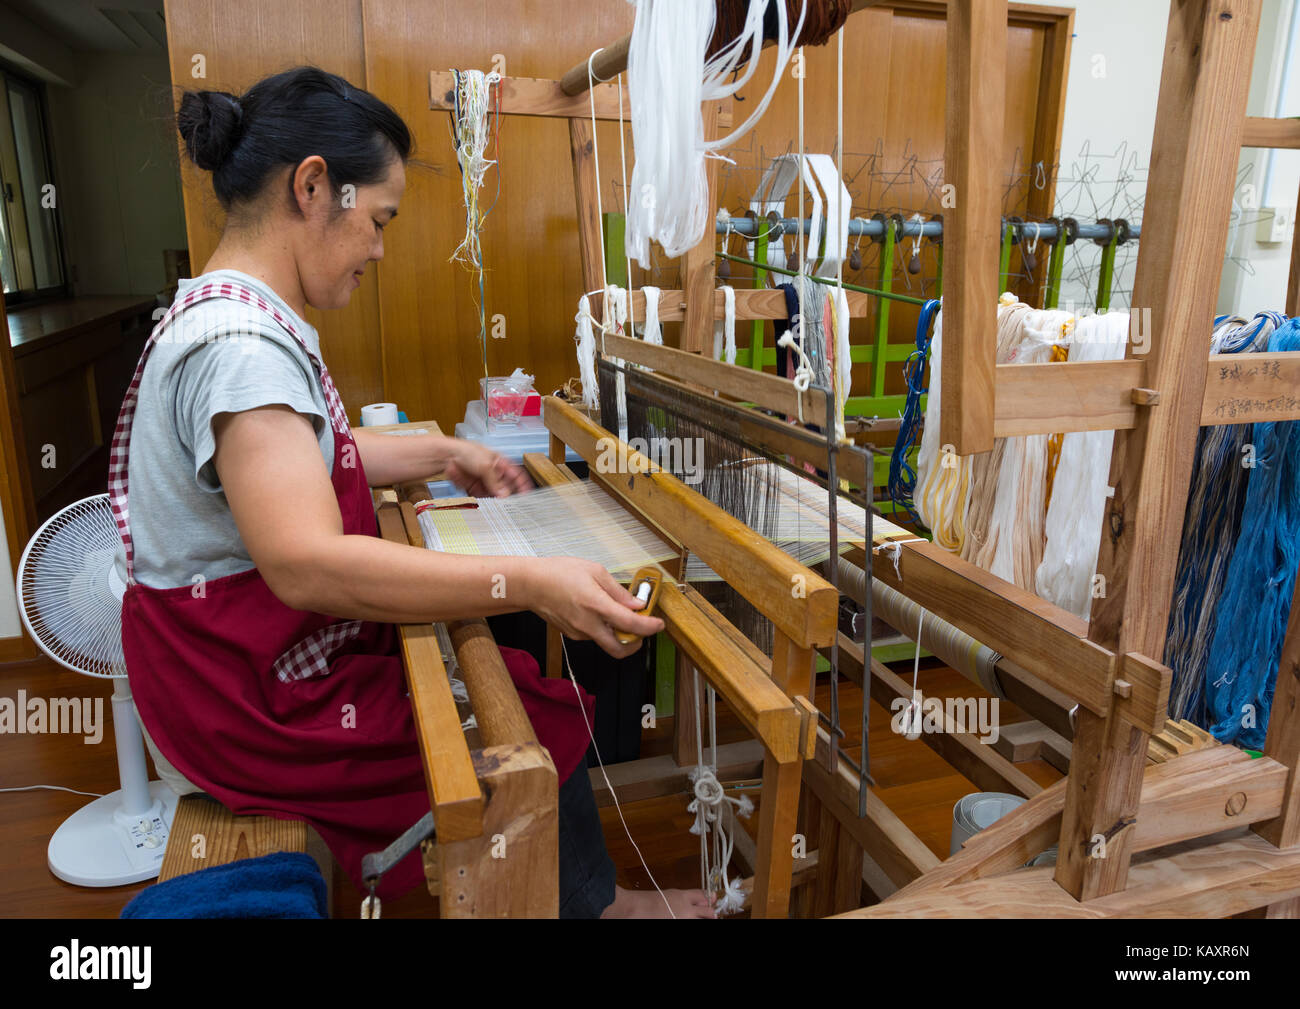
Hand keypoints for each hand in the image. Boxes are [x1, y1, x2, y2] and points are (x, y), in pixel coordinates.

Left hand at [445, 440, 531, 497]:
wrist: (447, 457)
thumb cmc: (467, 452)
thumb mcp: (485, 465)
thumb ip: (495, 481)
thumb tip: (504, 494)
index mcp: (501, 464)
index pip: (517, 475)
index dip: (523, 485)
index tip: (527, 494)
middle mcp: (495, 474)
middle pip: (507, 488)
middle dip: (509, 496)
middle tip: (512, 504)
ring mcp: (485, 482)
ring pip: (496, 495)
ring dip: (498, 500)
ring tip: (500, 506)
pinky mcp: (476, 489)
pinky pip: (484, 498)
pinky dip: (487, 502)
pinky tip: (489, 504)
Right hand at [525, 557, 664, 659]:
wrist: (530, 584)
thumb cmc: (558, 573)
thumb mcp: (594, 571)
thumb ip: (618, 591)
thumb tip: (636, 605)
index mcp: (596, 605)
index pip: (630, 625)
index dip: (649, 627)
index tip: (659, 624)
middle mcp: (588, 624)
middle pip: (619, 649)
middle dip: (636, 643)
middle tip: (643, 629)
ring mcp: (579, 632)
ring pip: (607, 642)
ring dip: (618, 633)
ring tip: (619, 613)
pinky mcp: (572, 635)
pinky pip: (594, 636)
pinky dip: (603, 628)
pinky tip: (599, 612)